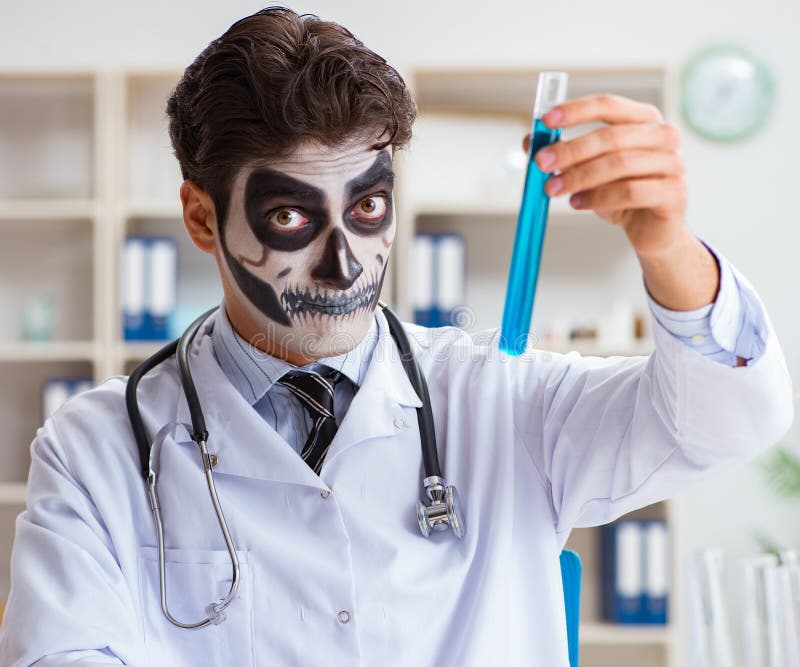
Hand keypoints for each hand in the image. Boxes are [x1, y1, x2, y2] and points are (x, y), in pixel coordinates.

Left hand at [523, 94, 686, 258]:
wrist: (651, 231)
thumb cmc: (621, 195)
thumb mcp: (590, 170)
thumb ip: (564, 152)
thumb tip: (530, 141)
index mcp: (644, 120)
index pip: (609, 105)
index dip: (576, 110)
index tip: (546, 121)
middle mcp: (664, 136)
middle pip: (611, 136)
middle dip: (571, 150)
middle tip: (542, 164)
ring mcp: (674, 164)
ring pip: (619, 164)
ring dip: (579, 177)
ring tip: (553, 189)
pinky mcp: (674, 194)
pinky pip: (630, 192)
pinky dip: (598, 198)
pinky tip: (577, 203)